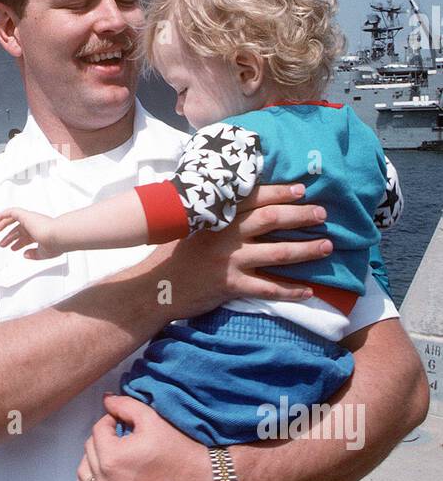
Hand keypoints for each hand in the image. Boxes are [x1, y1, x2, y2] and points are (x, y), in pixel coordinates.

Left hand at [0, 206, 59, 258]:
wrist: (58, 236)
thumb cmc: (56, 243)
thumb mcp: (43, 253)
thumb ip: (34, 254)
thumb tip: (25, 255)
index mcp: (41, 233)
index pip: (27, 237)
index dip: (18, 243)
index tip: (12, 248)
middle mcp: (36, 224)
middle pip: (19, 230)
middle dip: (10, 237)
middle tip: (2, 244)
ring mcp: (31, 219)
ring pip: (14, 219)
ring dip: (4, 225)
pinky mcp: (26, 215)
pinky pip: (11, 212)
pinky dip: (2, 214)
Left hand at [77, 394, 211, 480]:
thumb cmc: (181, 450)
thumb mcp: (153, 420)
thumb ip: (125, 406)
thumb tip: (106, 400)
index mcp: (112, 457)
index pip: (98, 430)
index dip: (111, 421)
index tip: (125, 423)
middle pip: (90, 452)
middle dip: (103, 441)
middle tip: (121, 438)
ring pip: (86, 478)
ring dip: (93, 463)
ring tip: (110, 457)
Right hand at [158, 183, 332, 322]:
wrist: (154, 286)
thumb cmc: (170, 255)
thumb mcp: (189, 227)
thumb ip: (213, 216)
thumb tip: (236, 206)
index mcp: (217, 217)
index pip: (253, 199)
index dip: (279, 193)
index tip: (301, 190)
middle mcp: (226, 235)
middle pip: (271, 220)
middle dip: (300, 216)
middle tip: (322, 214)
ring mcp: (230, 260)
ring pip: (277, 253)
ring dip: (305, 250)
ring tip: (327, 246)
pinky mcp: (231, 285)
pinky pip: (267, 288)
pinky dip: (290, 291)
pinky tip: (308, 291)